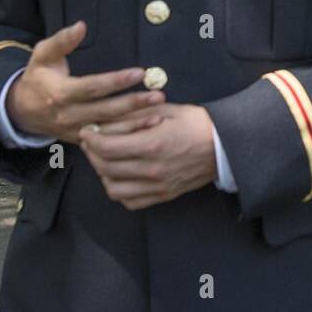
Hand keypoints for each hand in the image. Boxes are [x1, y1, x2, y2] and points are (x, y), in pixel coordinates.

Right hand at [7, 21, 165, 143]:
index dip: (116, 81)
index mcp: (60, 93)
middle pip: (105, 110)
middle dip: (133, 103)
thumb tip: (81, 25)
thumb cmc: (38, 77)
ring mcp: (76, 131)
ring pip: (109, 130)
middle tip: (158, 95)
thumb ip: (61, 41)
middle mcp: (69, 115)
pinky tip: (148, 128)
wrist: (23, 111)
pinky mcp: (83, 141)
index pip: (92, 87)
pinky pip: (108, 140)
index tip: (140, 73)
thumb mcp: (43, 55)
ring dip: (135, 123)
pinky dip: (128, 135)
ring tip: (160, 114)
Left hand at [79, 102, 216, 210]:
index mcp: (152, 144)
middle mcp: (152, 169)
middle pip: (105, 168)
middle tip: (93, 142)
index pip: (106, 147)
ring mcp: (157, 186)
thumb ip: (132, 116)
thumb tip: (104, 123)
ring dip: (104, 173)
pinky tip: (123, 175)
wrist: (224, 146)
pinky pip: (130, 201)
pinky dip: (120, 190)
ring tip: (107, 159)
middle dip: (92, 153)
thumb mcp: (163, 110)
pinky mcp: (163, 196)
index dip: (91, 139)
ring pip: (113, 188)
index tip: (88, 131)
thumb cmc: (195, 123)